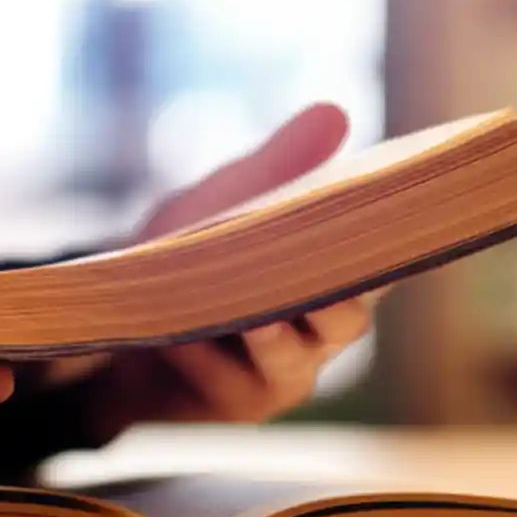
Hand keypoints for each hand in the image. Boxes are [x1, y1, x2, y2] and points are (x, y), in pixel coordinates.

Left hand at [53, 104, 379, 440]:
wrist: (121, 322)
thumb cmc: (191, 256)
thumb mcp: (226, 200)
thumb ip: (278, 165)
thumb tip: (334, 112)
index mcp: (333, 275)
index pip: (379, 261)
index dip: (392, 247)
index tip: (395, 220)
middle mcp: (323, 330)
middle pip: (350, 317)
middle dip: (335, 296)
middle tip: (322, 273)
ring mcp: (285, 371)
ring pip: (294, 355)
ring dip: (270, 331)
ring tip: (253, 311)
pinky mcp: (240, 404)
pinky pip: (230, 382)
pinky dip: (204, 356)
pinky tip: (177, 336)